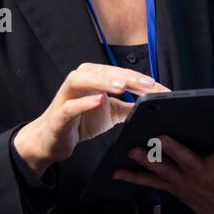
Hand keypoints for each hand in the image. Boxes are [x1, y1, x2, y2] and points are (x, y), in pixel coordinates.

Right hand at [13, 63, 169, 176]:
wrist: (51, 140)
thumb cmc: (80, 121)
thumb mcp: (112, 113)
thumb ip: (130, 106)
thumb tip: (155, 104)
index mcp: (94, 77)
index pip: (121, 74)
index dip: (141, 79)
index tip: (161, 88)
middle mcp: (80, 80)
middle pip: (105, 72)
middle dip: (128, 77)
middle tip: (148, 85)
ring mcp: (67, 96)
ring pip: (82, 80)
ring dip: (103, 81)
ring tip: (123, 87)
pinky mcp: (58, 114)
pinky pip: (69, 106)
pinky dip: (84, 102)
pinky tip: (99, 101)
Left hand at [113, 125, 213, 213]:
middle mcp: (202, 175)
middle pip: (187, 161)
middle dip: (173, 149)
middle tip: (161, 137)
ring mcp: (185, 183)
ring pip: (164, 171)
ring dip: (146, 162)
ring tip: (132, 151)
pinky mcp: (173, 188)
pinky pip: (150, 183)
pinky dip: (133, 178)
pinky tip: (115, 172)